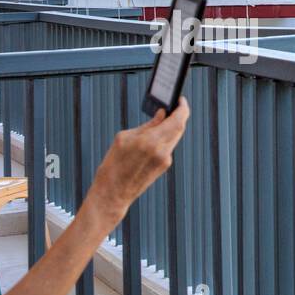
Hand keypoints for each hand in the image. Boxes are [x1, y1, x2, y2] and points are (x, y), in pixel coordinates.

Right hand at [89, 97, 190, 221]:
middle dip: (178, 116)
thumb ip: (146, 126)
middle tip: (172, 107)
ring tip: (162, 119)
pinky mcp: (164, 167)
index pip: (178, 120)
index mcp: (151, 141)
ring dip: (171, 127)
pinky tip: (154, 136)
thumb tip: (161, 115)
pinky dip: (165, 138)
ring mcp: (165, 160)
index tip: (180, 100)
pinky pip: (169, 147)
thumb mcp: (124, 138)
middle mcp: (162, 151)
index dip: (182, 108)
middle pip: (180, 128)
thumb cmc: (113, 166)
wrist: (113, 193)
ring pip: (175, 137)